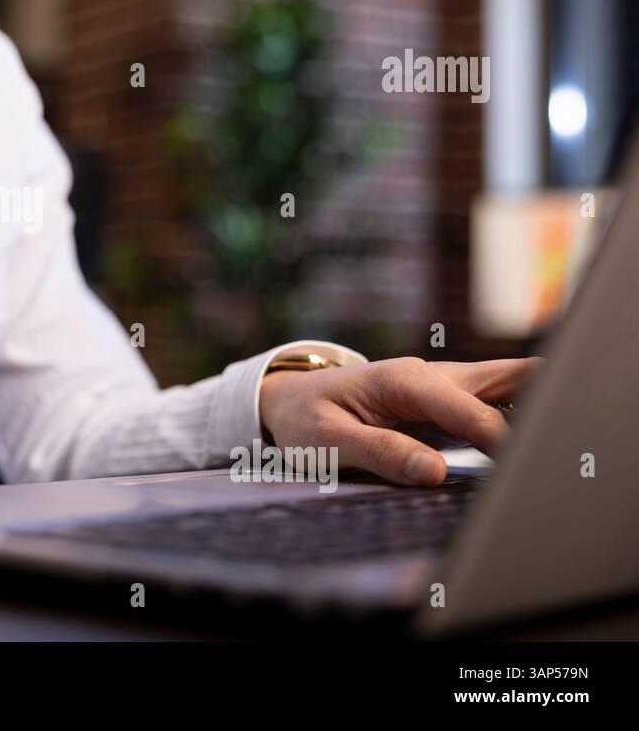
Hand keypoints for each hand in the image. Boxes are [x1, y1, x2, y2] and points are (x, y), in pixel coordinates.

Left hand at [258, 356, 542, 485]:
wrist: (287, 398)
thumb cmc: (304, 417)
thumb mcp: (326, 440)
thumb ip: (380, 452)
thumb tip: (434, 471)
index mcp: (404, 381)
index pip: (469, 410)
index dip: (498, 441)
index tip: (517, 470)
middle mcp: (432, 376)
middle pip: (510, 378)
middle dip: (542, 402)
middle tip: (559, 440)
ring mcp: (445, 386)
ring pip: (512, 385)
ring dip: (538, 406)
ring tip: (555, 444)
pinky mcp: (449, 401)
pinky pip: (499, 402)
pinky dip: (523, 416)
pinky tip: (531, 444)